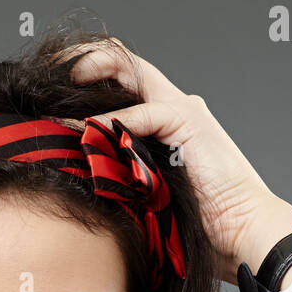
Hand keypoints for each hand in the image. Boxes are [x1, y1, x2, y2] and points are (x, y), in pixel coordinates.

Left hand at [58, 36, 291, 280]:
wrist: (242, 232)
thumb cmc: (199, 226)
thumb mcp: (146, 197)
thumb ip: (119, 178)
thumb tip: (76, 182)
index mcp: (165, 124)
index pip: (123, 84)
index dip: (89, 77)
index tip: (54, 91)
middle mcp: (174, 108)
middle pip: (125, 64)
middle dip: (85, 59)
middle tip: (49, 73)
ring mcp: (183, 112)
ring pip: (133, 72)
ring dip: (93, 73)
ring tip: (60, 86)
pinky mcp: (189, 122)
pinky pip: (144, 112)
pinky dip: (113, 120)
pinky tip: (88, 130)